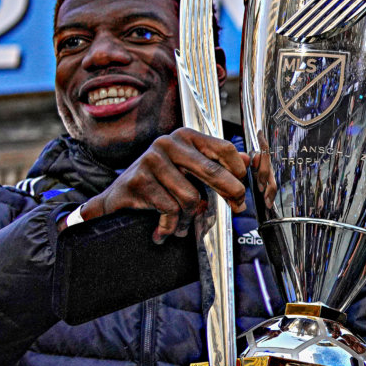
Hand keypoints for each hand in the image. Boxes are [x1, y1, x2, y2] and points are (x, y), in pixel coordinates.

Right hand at [77, 127, 246, 242]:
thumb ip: (216, 163)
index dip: (238, 170)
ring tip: (183, 222)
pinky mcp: (138, 180)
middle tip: (238, 207)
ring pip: (191, 196)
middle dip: (230, 193)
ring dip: (190, 216)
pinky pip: (170, 208)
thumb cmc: (159, 183)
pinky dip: (170, 223)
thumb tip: (249, 159)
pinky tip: (164, 228)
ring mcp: (151, 160)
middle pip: (212, 171)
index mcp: (185, 137)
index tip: (243, 188)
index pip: (223, 148)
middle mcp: (168, 143)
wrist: (117, 199)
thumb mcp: (189, 169)